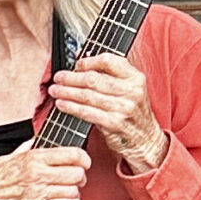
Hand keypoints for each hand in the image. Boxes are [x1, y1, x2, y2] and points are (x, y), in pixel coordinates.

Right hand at [0, 143, 90, 199]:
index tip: (83, 161)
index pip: (72, 155)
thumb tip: (35, 142)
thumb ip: (25, 149)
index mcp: (32, 158)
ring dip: (74, 191)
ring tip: (67, 190)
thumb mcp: (6, 157)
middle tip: (76, 176)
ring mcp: (38, 195)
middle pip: (77, 174)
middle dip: (81, 175)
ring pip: (74, 191)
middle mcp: (37, 175)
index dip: (83, 158)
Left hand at [49, 55, 166, 170]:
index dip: (88, 61)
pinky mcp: (115, 124)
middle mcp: (131, 91)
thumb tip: (81, 61)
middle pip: (94, 79)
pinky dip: (71, 107)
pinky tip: (62, 104)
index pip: (108, 61)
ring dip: (67, 92)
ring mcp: (124, 108)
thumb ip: (110, 74)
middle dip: (71, 78)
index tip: (76, 65)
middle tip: (58, 77)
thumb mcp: (129, 89)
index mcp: (135, 77)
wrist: (145, 139)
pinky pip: (87, 113)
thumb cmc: (132, 111)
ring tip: (55, 90)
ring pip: (88, 96)